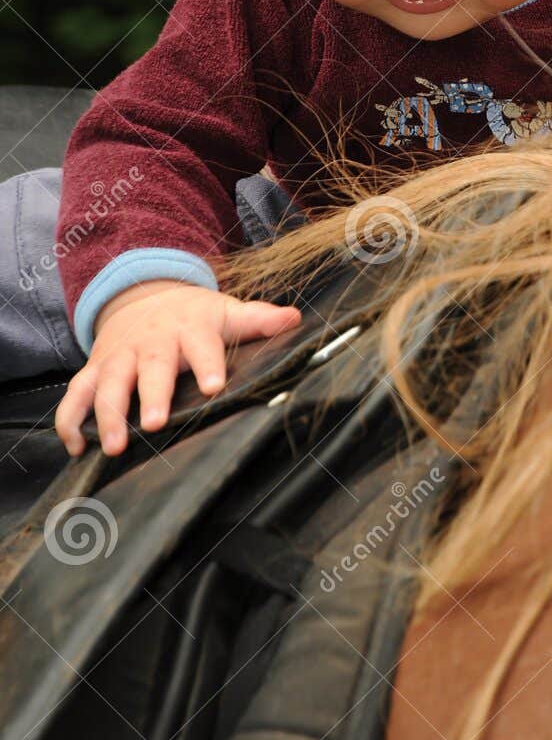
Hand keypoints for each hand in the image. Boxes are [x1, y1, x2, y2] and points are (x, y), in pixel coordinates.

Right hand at [55, 278, 302, 458]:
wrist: (144, 294)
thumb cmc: (194, 315)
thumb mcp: (226, 311)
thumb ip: (258, 319)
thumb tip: (294, 319)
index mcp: (189, 329)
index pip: (202, 346)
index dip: (208, 365)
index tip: (214, 386)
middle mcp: (151, 342)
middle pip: (150, 368)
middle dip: (151, 394)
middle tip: (154, 423)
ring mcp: (119, 356)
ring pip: (108, 384)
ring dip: (108, 414)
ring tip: (114, 445)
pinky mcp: (94, 369)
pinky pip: (76, 395)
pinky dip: (70, 419)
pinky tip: (77, 446)